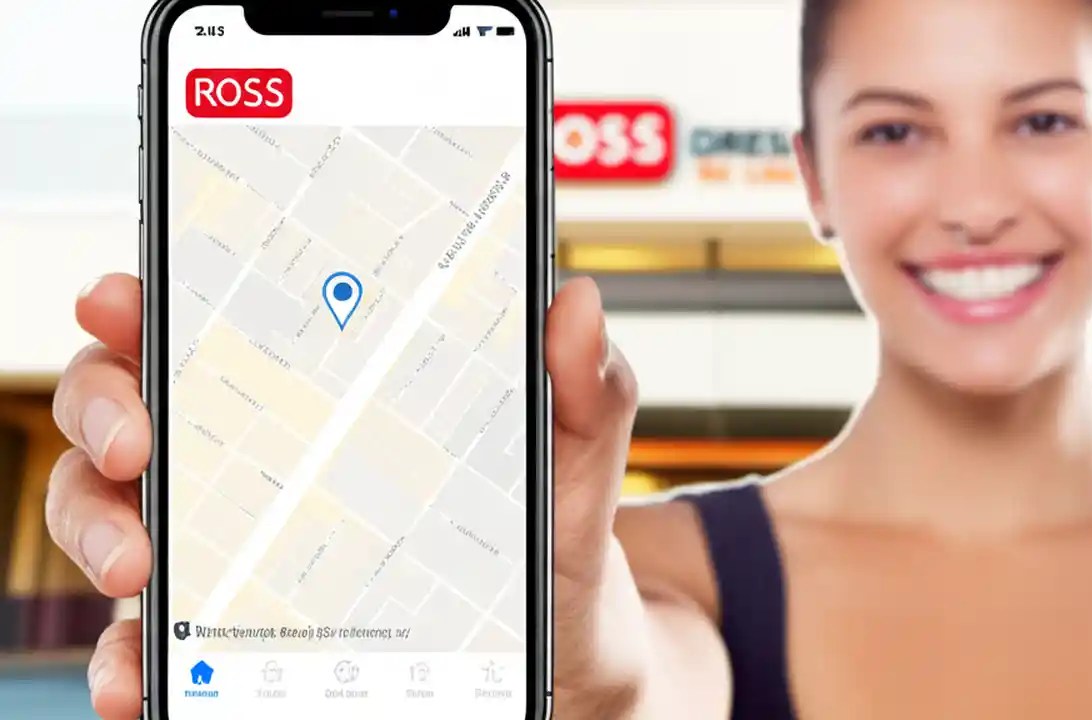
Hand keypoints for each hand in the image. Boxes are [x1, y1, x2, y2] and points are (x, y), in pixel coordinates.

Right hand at [47, 275, 646, 719]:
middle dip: (104, 409)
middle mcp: (264, 454)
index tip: (123, 302)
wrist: (562, 651)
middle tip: (134, 442)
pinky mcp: (235, 632)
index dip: (149, 302)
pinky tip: (140, 673)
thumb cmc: (549, 537)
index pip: (218, 323)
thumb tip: (578, 303)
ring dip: (97, 527)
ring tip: (138, 560)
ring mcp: (238, 542)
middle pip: (134, 404)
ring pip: (112, 509)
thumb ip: (583, 389)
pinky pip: (152, 636)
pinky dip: (129, 653)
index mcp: (329, 390)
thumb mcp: (572, 463)